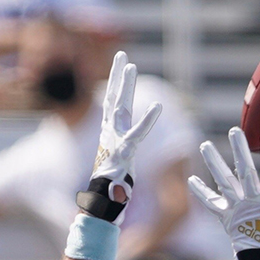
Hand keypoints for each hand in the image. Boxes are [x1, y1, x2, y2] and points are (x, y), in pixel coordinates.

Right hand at [83, 51, 161, 216]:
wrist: (102, 206)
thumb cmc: (112, 186)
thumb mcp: (119, 161)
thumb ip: (122, 147)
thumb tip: (125, 144)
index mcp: (109, 133)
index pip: (110, 100)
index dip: (114, 79)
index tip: (121, 61)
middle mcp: (109, 134)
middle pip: (112, 97)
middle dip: (117, 75)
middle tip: (121, 54)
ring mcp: (114, 143)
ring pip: (119, 108)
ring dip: (125, 86)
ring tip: (131, 66)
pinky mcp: (123, 154)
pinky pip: (136, 134)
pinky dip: (146, 121)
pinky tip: (157, 107)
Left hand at [189, 129, 259, 259]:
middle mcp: (253, 199)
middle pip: (244, 169)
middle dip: (239, 148)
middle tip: (234, 131)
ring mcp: (238, 208)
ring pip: (224, 181)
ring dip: (214, 162)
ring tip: (205, 145)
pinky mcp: (227, 219)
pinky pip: (211, 204)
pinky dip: (201, 192)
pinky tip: (192, 180)